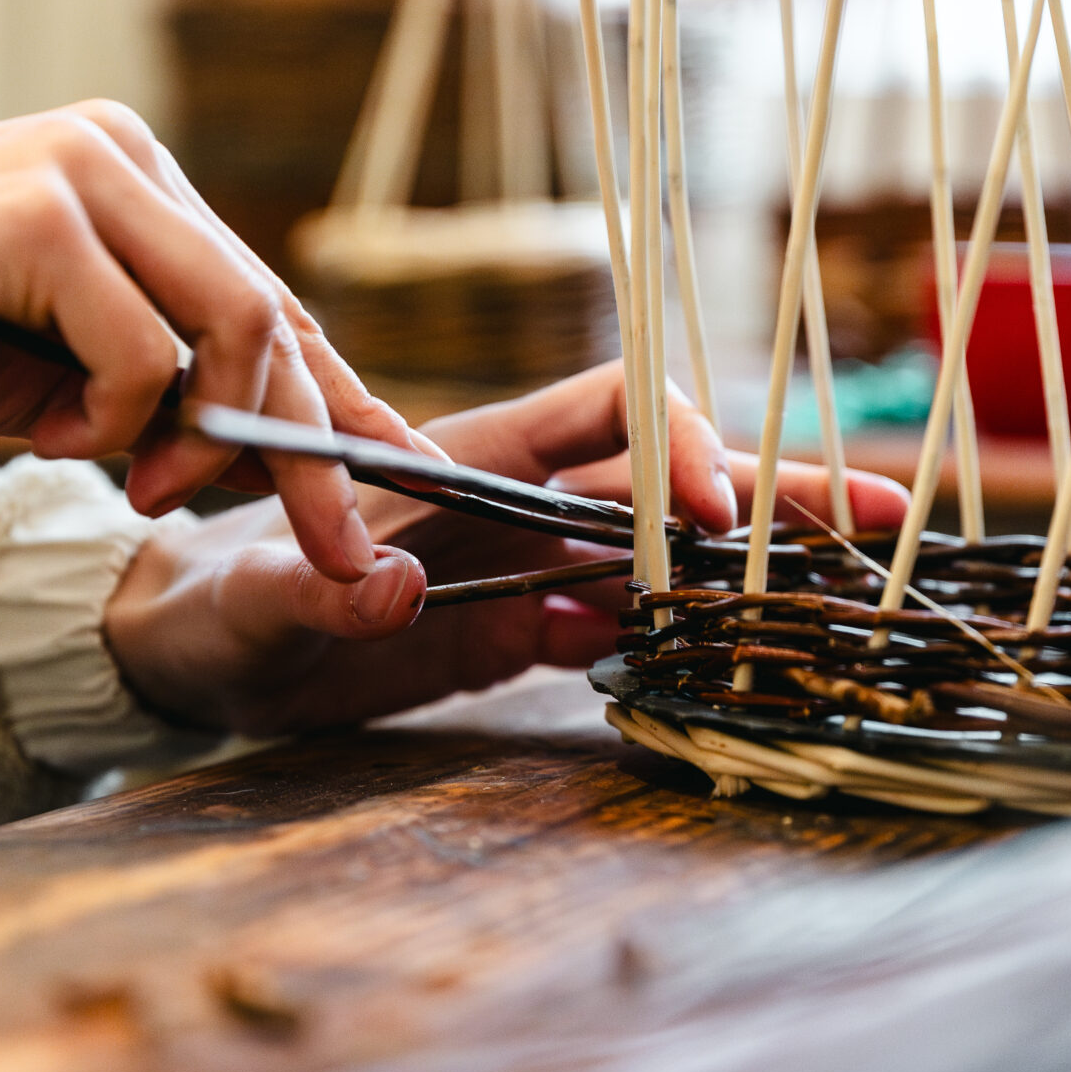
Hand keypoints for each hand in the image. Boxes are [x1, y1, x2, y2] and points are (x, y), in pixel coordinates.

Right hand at [0, 101, 421, 581]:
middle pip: (277, 322)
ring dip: (213, 441)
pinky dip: (111, 422)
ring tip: (144, 488)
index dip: (347, 401)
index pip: (273, 306)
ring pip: (239, 329)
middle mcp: (128, 160)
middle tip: (340, 551)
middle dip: (320, 455)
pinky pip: (141, 351)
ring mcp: (90, 172)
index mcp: (139, 186)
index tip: (408, 481)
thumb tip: (263, 450)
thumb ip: (158, 389)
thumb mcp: (61, 377)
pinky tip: (48, 441)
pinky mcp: (46, 211)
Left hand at [104, 363, 909, 736]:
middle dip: (768, 494)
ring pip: (660, 553)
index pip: (604, 416)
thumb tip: (392, 595)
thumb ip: (309, 598)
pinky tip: (717, 655)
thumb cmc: (208, 605)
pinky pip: (618, 624)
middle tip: (879, 521)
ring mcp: (526, 570)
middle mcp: (515, 505)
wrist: (191, 650)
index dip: (673, 444)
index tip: (712, 511)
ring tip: (844, 595)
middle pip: (666, 479)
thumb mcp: (241, 609)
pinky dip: (671, 636)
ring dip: (744, 568)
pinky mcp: (519, 633)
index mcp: (467, 461)